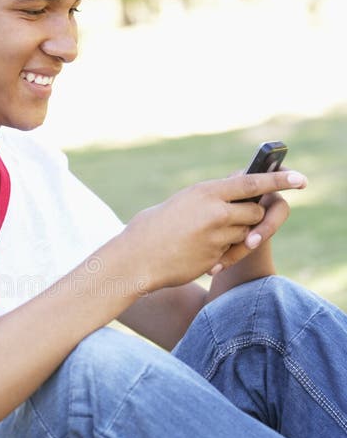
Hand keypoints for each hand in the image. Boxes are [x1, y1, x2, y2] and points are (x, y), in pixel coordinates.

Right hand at [124, 169, 306, 290]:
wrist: (136, 258)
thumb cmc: (154, 227)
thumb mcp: (184, 200)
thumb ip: (212, 194)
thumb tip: (238, 184)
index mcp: (207, 192)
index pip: (253, 182)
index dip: (280, 180)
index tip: (301, 179)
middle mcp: (216, 212)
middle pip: (255, 211)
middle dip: (250, 216)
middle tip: (232, 219)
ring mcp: (217, 237)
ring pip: (245, 234)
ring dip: (236, 236)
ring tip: (207, 237)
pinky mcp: (216, 258)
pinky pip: (232, 254)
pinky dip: (222, 254)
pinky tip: (199, 253)